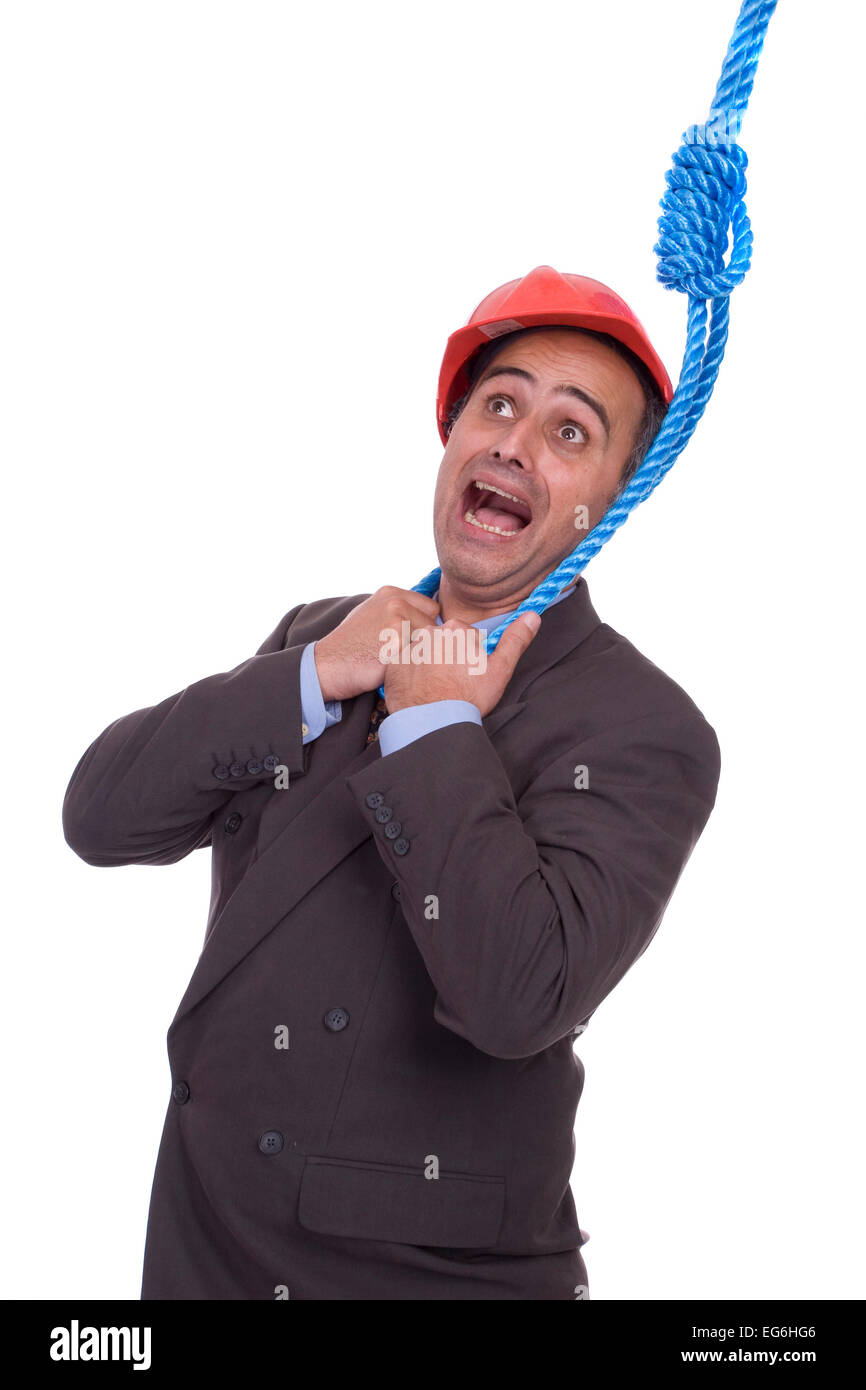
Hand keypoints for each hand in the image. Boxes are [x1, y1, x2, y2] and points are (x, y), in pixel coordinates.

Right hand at [314, 586, 440, 701]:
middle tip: (405, 653)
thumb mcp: (371, 613)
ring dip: (420, 654)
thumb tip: (426, 615)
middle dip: (426, 640)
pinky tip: (394, 669)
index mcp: (391, 593)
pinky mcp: (397, 644)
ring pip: (430, 642)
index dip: (425, 626)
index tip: (412, 640)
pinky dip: (413, 666)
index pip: (431, 607)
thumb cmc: (350, 645)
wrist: (328, 665)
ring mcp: (397, 622)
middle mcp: (395, 603)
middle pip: (434, 624)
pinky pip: (421, 657)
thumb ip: (397, 610)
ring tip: (397, 661)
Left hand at [383, 611, 540, 718]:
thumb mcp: (500, 669)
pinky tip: (419, 690)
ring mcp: (408, 648)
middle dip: (447, 657)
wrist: (434, 722)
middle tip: (452, 682)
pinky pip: (402, 665)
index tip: (468, 673)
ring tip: (435, 688)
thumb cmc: (468, 697)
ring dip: (428, 665)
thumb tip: (533, 616)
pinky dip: (409, 675)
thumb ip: (515, 640)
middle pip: (442, 641)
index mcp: (456, 629)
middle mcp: (429, 632)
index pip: (464, 636)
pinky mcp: (392, 665)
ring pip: (422, 652)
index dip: (469, 656)